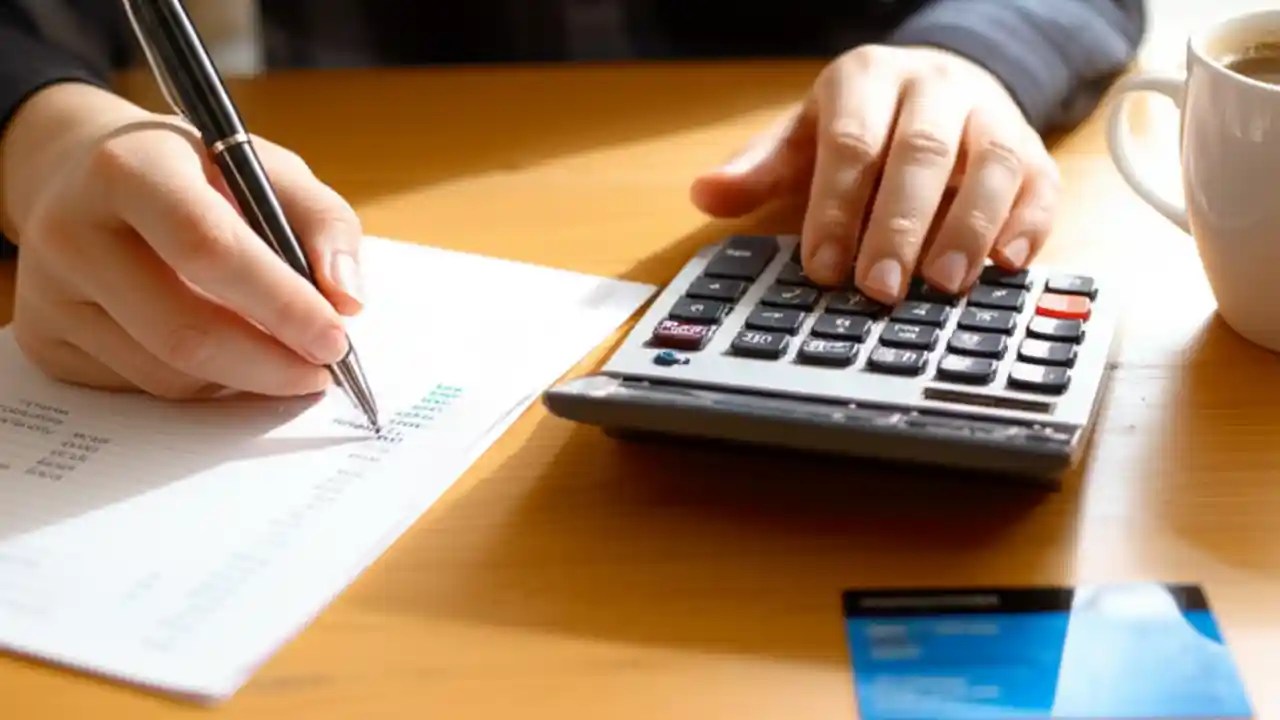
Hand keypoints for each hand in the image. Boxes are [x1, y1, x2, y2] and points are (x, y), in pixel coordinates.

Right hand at [0, 83, 363, 398]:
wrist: (81, 174)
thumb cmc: (192, 173)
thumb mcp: (264, 168)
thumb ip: (324, 223)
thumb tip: (348, 300)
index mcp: (129, 169)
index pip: (208, 248)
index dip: (281, 303)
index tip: (336, 339)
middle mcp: (72, 230)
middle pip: (185, 329)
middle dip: (271, 364)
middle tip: (323, 372)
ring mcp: (49, 291)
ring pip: (168, 373)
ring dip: (243, 379)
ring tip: (280, 355)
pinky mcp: (45, 338)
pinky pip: (143, 387)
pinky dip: (203, 384)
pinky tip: (224, 350)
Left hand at [690, 45, 1060, 303]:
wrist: (940, 83)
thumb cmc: (864, 122)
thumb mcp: (806, 136)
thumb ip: (761, 168)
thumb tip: (704, 195)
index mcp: (867, 79)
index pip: (852, 143)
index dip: (836, 207)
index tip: (821, 267)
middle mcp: (934, 88)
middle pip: (922, 152)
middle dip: (899, 224)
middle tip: (879, 287)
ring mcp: (990, 114)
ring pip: (992, 163)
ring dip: (969, 227)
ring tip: (944, 285)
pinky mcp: (1032, 147)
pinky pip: (1040, 182)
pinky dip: (1028, 225)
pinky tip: (1006, 264)